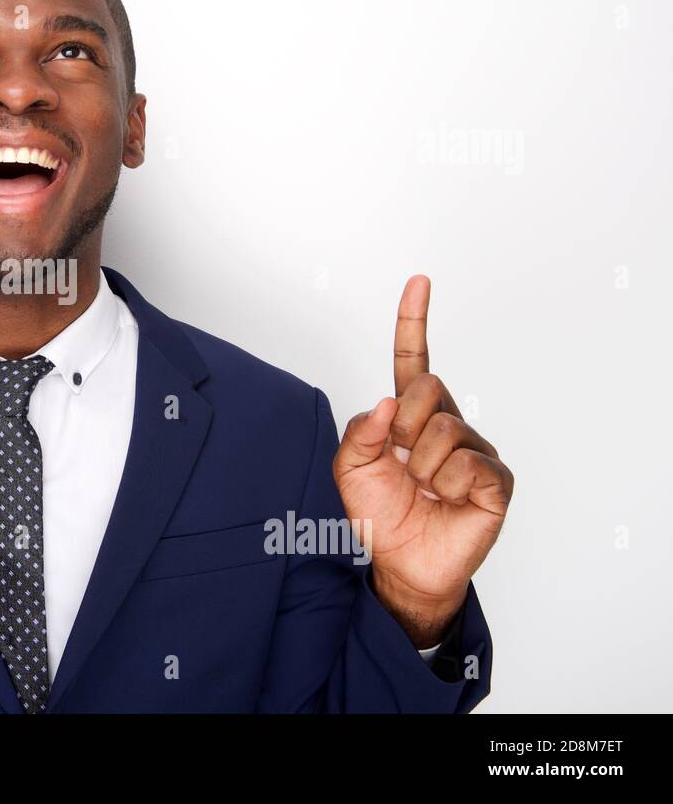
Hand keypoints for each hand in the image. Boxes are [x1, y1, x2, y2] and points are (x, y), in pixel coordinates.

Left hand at [331, 275, 512, 646]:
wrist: (401, 564)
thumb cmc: (380, 513)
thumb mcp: (350, 470)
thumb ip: (360, 431)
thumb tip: (387, 403)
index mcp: (411, 416)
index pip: (415, 361)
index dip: (414, 321)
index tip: (418, 281)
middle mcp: (448, 424)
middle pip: (428, 387)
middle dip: (404, 426)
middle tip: (403, 464)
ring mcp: (475, 449)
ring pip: (444, 430)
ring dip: (421, 467)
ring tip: (424, 490)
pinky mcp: (495, 479)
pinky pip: (466, 464)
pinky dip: (448, 485)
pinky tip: (449, 501)